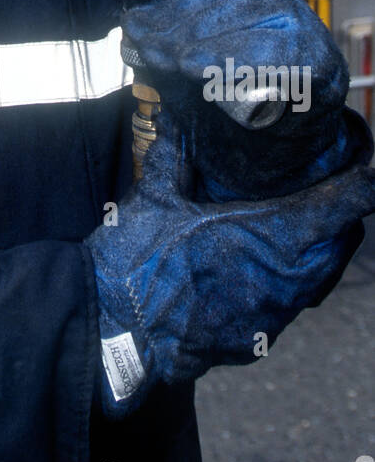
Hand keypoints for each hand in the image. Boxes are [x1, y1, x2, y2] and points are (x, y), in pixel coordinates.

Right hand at [86, 120, 374, 419]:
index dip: (360, 187)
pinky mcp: (253, 341)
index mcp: (263, 237)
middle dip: (342, 218)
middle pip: (338, 246)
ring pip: (318, 281)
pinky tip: (264, 269)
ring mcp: (270, 317)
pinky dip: (289, 284)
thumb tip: (175, 120)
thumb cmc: (135, 266)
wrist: (112, 334)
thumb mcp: (154, 199)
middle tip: (334, 191)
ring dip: (318, 253)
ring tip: (305, 227)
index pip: (336, 209)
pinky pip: (289, 308)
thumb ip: (173, 157)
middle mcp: (280, 282)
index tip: (369, 170)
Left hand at [121, 0, 352, 197]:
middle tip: (138, 35)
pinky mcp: (315, 60)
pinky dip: (232, 56)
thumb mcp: (179, 49)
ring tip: (163, 57)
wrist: (274, 138)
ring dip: (198, 33)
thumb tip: (131, 16)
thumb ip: (157, 27)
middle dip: (175, 8)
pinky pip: (276, 51)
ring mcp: (298, 21)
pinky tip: (197, 68)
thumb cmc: (221, 82)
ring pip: (252, 8)